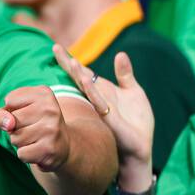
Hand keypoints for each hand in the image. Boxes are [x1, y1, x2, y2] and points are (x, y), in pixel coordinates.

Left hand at [0, 84, 72, 171]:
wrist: (64, 145)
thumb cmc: (34, 125)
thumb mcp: (16, 111)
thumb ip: (0, 114)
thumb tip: (8, 125)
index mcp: (44, 93)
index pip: (10, 100)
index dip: (13, 111)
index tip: (29, 113)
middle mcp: (51, 109)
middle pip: (12, 120)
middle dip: (15, 128)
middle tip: (33, 128)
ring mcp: (52, 129)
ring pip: (15, 138)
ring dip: (20, 142)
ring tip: (36, 139)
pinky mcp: (50, 148)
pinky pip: (22, 154)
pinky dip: (26, 155)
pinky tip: (39, 150)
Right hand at [53, 45, 153, 187]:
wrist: (140, 148)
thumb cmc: (137, 122)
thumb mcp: (134, 92)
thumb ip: (125, 74)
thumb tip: (120, 54)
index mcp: (102, 91)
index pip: (84, 73)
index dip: (72, 61)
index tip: (57, 47)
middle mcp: (97, 98)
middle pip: (79, 78)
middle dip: (68, 63)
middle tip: (54, 47)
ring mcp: (100, 108)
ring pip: (85, 88)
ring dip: (76, 73)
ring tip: (67, 58)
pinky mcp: (108, 118)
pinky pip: (97, 101)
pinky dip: (91, 89)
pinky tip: (84, 78)